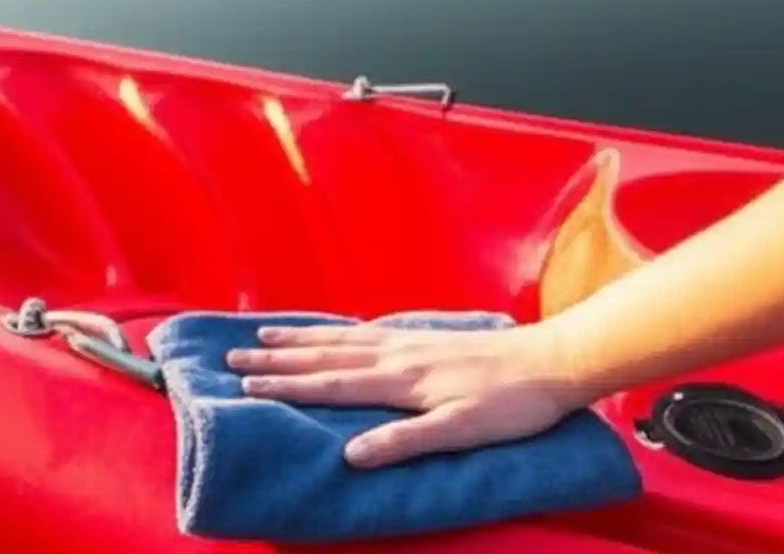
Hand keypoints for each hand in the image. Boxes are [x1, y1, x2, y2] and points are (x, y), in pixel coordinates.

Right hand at [225, 321, 585, 467]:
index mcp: (399, 382)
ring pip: (340, 338)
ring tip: (263, 335)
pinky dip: (334, 330)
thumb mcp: (460, 432)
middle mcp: (395, 355)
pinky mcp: (422, 337)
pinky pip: (363, 331)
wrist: (549, 361)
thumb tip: (350, 454)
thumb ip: (405, 441)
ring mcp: (407, 342)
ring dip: (299, 339)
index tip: (246, 385)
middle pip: (325, 355)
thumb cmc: (508, 406)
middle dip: (278, 358)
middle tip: (234, 356)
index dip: (287, 386)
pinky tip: (329, 331)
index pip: (331, 384)